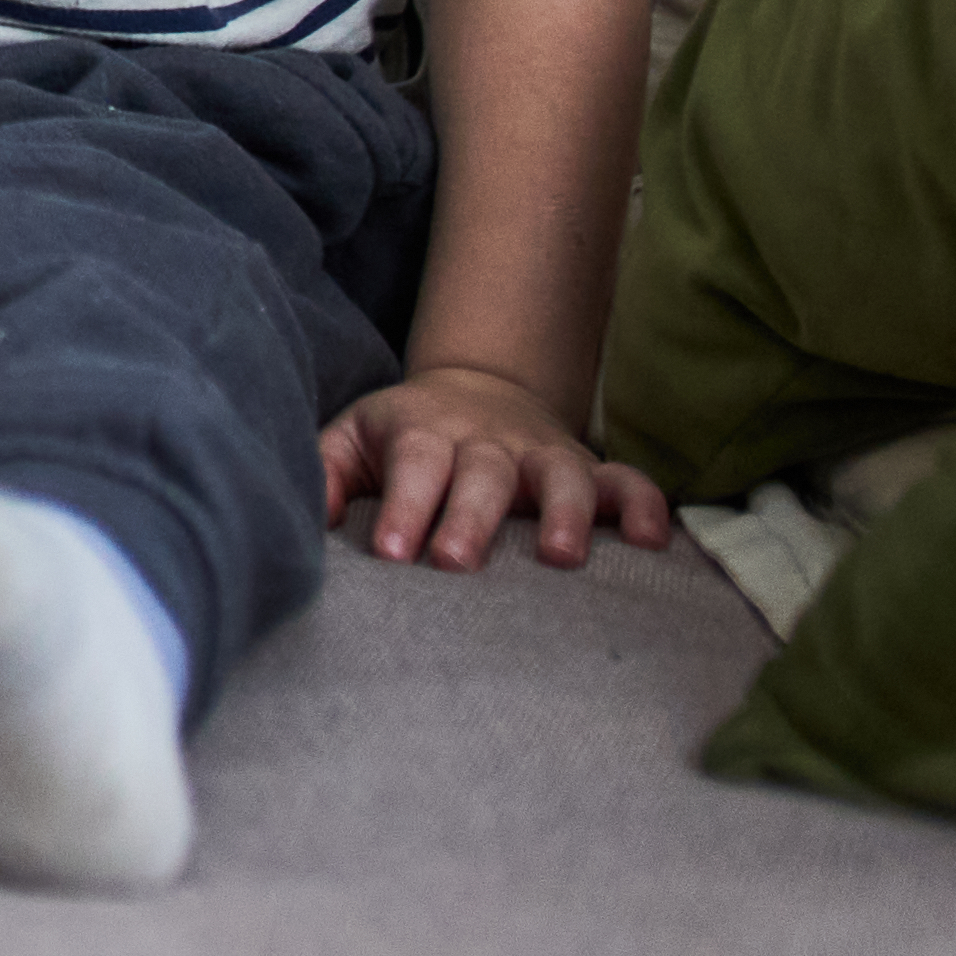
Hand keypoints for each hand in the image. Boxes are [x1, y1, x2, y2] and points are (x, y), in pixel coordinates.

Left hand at [322, 364, 675, 569]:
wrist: (475, 391)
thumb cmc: (403, 436)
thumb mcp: (353, 441)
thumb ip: (324, 474)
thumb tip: (303, 521)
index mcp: (424, 431)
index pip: (414, 462)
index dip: (405, 505)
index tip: (393, 553)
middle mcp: (487, 441)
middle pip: (482, 473)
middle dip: (471, 518)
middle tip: (457, 564)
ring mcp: (541, 454)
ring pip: (560, 475)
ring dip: (564, 512)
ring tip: (561, 558)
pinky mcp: (588, 469)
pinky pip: (628, 481)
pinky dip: (645, 507)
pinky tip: (653, 544)